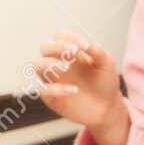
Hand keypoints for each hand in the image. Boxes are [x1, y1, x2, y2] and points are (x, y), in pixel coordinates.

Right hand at [33, 30, 130, 144]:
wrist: (107, 108)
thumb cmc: (105, 83)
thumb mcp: (107, 63)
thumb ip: (97, 50)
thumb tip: (83, 43)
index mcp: (70, 52)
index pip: (59, 36)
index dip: (68, 37)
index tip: (82, 45)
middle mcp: (58, 62)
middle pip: (45, 47)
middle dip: (57, 46)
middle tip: (73, 52)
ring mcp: (52, 79)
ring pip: (36, 65)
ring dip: (48, 63)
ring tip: (64, 67)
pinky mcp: (51, 96)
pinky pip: (42, 89)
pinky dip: (55, 88)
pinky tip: (73, 90)